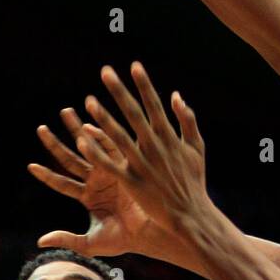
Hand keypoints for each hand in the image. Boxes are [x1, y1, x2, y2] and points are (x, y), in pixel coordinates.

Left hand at [27, 107, 156, 256]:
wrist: (150, 233)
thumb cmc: (123, 240)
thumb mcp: (90, 243)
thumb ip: (67, 239)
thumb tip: (40, 242)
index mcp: (88, 197)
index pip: (61, 183)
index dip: (47, 175)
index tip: (31, 166)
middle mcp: (96, 180)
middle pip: (70, 159)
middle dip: (55, 144)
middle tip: (41, 129)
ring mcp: (110, 170)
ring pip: (88, 146)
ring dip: (76, 129)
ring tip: (65, 111)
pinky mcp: (125, 165)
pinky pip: (110, 147)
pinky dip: (99, 135)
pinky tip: (88, 124)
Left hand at [78, 62, 209, 234]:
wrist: (190, 215)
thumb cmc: (194, 181)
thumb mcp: (197, 147)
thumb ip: (187, 120)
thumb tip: (177, 95)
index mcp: (169, 137)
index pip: (154, 104)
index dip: (144, 84)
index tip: (134, 65)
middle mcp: (154, 147)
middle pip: (133, 114)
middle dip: (119, 91)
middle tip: (105, 71)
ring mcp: (142, 165)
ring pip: (118, 136)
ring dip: (103, 117)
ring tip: (89, 100)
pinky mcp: (131, 182)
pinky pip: (110, 165)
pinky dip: (97, 153)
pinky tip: (82, 139)